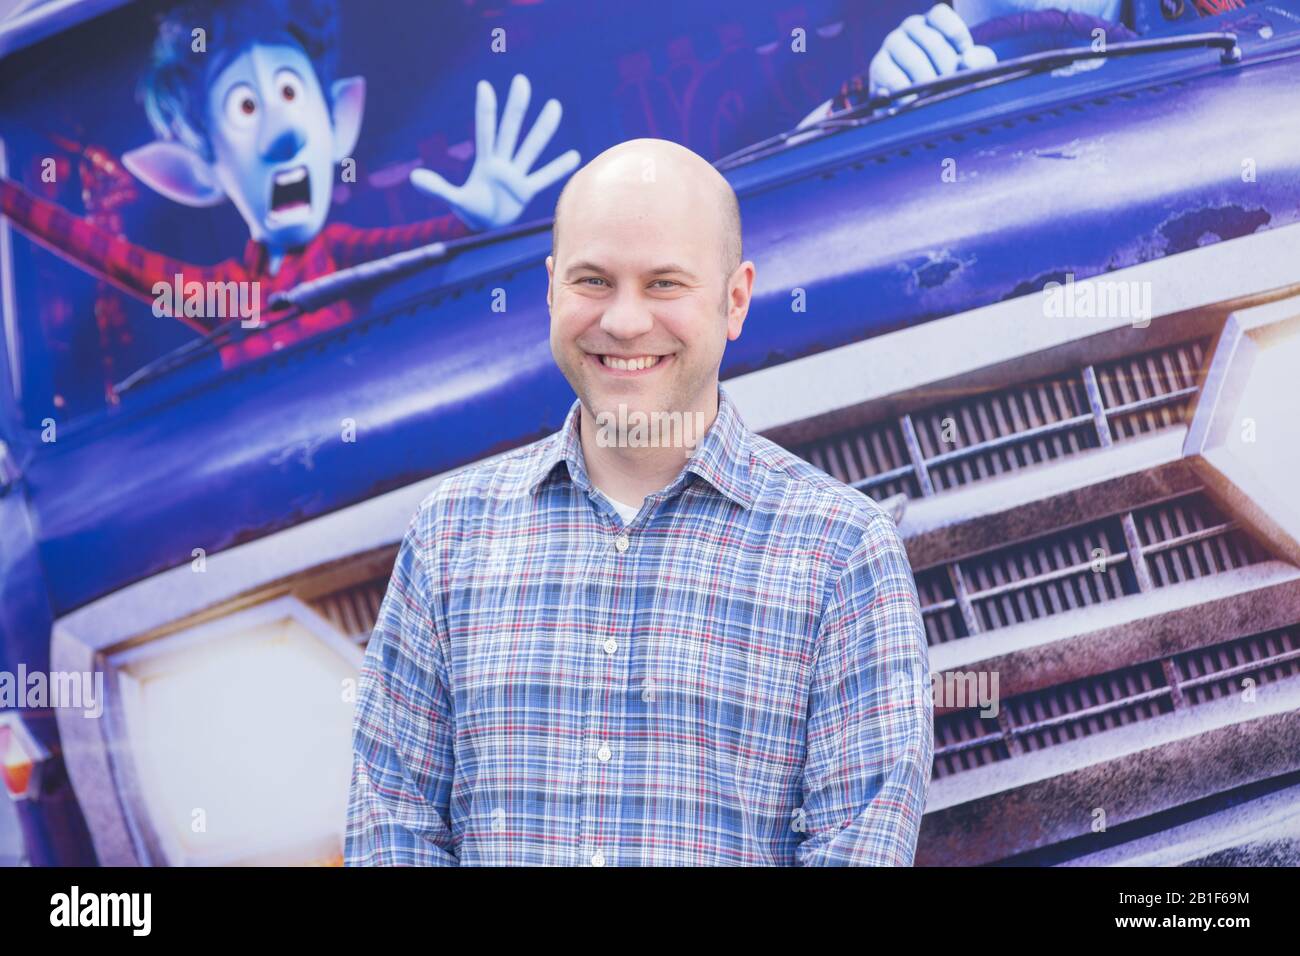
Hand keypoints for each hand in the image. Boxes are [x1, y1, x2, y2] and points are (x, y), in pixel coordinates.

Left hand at [410, 73, 580, 231]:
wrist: (485, 228)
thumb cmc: (471, 211)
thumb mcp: (455, 200)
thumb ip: (438, 188)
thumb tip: (414, 177)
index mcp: (485, 163)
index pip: (485, 130)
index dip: (485, 110)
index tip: (484, 87)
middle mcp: (502, 163)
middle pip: (510, 130)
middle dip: (516, 107)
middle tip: (521, 81)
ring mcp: (516, 175)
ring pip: (532, 147)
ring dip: (543, 128)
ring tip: (554, 106)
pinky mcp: (526, 190)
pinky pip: (545, 177)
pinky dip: (558, 168)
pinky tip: (574, 155)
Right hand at [869, 4, 996, 99]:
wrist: (917, 108)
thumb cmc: (947, 82)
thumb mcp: (969, 69)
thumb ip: (978, 61)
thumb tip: (967, 60)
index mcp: (931, 21)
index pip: (939, 14)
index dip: (955, 35)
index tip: (963, 54)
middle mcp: (908, 28)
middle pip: (932, 42)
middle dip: (946, 69)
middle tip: (950, 87)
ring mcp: (890, 47)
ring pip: (915, 62)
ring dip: (929, 83)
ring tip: (934, 97)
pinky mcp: (878, 69)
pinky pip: (895, 81)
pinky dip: (909, 95)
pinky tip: (915, 103)